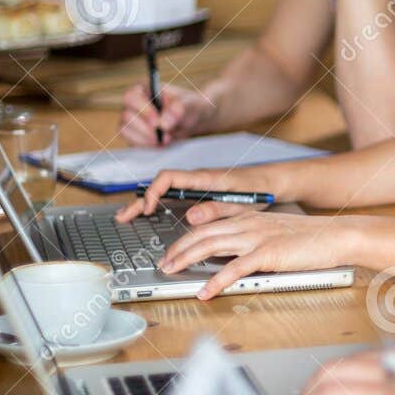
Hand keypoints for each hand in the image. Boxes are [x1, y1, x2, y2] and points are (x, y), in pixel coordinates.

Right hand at [114, 165, 282, 223]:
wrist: (272, 182)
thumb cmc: (259, 190)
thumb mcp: (240, 204)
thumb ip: (217, 209)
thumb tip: (191, 216)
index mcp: (205, 179)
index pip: (169, 177)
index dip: (154, 192)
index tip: (148, 209)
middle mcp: (197, 180)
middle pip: (160, 185)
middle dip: (140, 200)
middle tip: (123, 216)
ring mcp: (197, 186)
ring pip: (164, 191)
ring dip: (146, 202)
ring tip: (128, 217)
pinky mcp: (200, 192)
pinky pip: (174, 196)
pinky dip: (159, 204)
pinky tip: (150, 215)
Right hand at [119, 82, 215, 146]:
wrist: (194, 120)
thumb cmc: (190, 107)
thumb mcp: (190, 105)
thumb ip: (178, 109)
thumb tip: (163, 123)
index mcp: (143, 88)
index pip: (131, 98)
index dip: (143, 111)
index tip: (157, 123)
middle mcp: (134, 103)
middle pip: (127, 116)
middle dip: (146, 129)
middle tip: (166, 136)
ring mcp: (132, 120)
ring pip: (126, 130)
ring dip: (146, 139)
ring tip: (166, 139)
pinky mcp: (134, 135)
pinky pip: (131, 142)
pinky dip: (146, 145)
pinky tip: (160, 144)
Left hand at [156, 209, 356, 298]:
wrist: (337, 235)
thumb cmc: (311, 238)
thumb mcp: (276, 233)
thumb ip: (254, 240)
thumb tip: (236, 256)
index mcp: (250, 218)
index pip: (208, 224)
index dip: (186, 237)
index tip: (173, 249)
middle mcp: (248, 224)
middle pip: (202, 233)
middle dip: (178, 249)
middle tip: (165, 263)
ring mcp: (257, 237)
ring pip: (211, 245)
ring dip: (187, 259)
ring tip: (172, 272)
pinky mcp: (268, 254)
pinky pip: (235, 269)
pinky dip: (216, 281)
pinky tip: (205, 291)